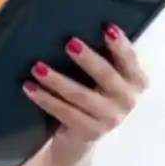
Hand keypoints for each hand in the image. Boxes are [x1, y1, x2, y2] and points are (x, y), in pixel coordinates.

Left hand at [23, 23, 148, 162]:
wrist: (78, 137)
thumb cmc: (88, 94)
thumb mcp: (96, 76)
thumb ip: (94, 56)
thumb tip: (69, 28)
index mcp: (134, 81)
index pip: (130, 60)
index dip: (121, 45)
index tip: (108, 28)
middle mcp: (127, 100)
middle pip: (107, 76)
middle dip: (88, 59)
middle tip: (69, 43)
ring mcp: (110, 119)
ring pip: (82, 96)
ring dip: (58, 80)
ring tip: (37, 67)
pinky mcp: (91, 132)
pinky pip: (65, 113)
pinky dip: (46, 99)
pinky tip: (30, 88)